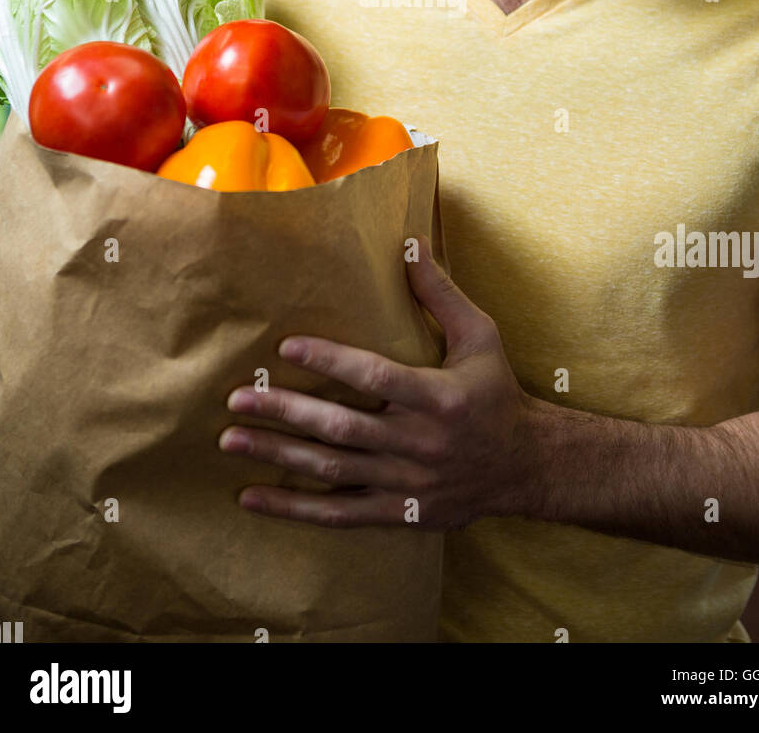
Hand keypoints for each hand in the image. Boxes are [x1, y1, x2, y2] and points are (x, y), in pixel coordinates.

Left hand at [219, 236, 540, 529]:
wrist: (526, 466)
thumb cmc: (497, 393)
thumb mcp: (480, 337)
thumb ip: (440, 294)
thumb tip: (410, 244)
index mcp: (438, 398)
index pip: (376, 378)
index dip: (330, 362)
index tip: (286, 348)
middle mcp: (419, 443)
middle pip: (342, 428)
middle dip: (285, 413)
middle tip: (236, 400)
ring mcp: (406, 483)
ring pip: (332, 471)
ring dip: (278, 455)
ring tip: (232, 439)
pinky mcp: (399, 511)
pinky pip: (338, 515)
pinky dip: (293, 508)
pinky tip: (251, 497)